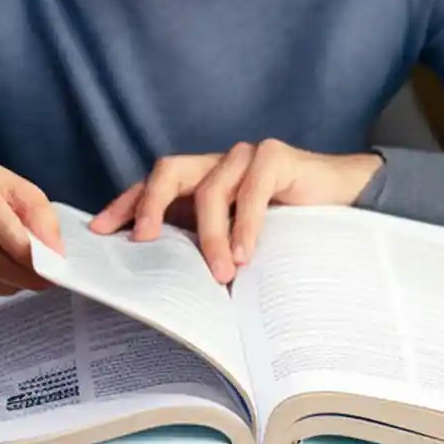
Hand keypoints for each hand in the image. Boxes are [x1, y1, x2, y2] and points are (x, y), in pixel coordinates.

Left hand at [89, 140, 381, 282]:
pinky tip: (246, 253)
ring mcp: (243, 156)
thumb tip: (164, 287)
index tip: (99, 231)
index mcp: (199, 182)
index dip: (124, 205)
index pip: (150, 186)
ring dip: (210, 237)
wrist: (344, 202)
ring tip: (220, 273)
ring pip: (210, 190)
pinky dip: (244, 225)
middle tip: (141, 242)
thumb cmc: (287, 228)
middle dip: (148, 205)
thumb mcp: (236, 243)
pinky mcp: (274, 156)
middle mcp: (215, 164)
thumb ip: (205, 250)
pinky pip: (250, 190)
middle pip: (167, 171)